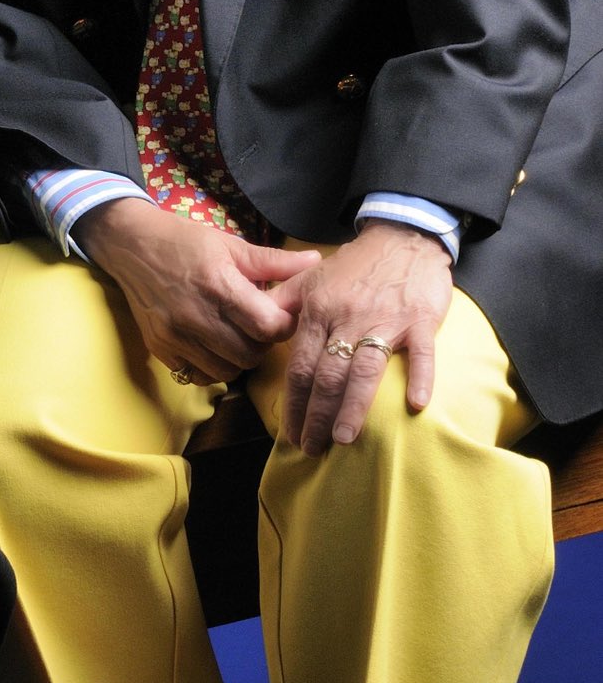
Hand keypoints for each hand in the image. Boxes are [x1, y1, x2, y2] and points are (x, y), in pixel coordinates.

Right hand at [76, 198, 321, 381]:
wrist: (130, 245)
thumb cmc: (185, 240)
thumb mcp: (230, 244)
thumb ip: (274, 261)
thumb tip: (316, 262)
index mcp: (218, 284)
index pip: (267, 326)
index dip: (283, 324)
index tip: (282, 315)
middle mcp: (196, 315)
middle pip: (251, 354)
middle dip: (263, 343)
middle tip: (259, 325)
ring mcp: (175, 337)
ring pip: (228, 371)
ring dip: (239, 358)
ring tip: (236, 335)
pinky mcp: (161, 350)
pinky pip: (199, 375)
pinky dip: (212, 366)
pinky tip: (212, 345)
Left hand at [281, 222, 452, 453]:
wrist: (401, 235)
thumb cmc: (355, 264)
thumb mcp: (312, 277)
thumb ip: (285, 303)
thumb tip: (260, 326)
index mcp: (320, 310)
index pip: (301, 364)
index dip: (294, 401)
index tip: (290, 432)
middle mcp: (348, 317)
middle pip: (328, 374)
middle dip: (317, 415)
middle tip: (311, 447)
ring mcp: (386, 319)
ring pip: (365, 370)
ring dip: (353, 407)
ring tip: (343, 439)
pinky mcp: (420, 319)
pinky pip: (421, 353)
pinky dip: (420, 378)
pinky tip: (416, 405)